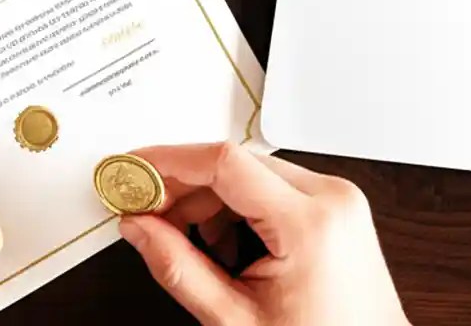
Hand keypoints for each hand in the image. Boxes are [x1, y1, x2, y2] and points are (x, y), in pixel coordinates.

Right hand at [118, 141, 408, 325]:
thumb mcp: (235, 321)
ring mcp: (338, 197)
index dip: (167, 161)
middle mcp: (331, 197)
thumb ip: (178, 269)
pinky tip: (226, 247)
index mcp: (310, 224)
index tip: (132, 170)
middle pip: (233, 165)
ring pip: (249, 173)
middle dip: (183, 189)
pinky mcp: (335, 204)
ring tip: (194, 248)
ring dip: (209, 201)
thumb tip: (137, 227)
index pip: (224, 163)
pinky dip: (237, 208)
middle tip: (146, 215)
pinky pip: (271, 186)